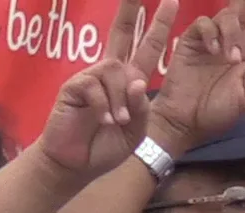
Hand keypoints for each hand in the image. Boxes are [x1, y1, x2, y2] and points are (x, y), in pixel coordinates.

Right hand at [33, 0, 176, 187]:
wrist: (77, 164)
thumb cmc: (107, 146)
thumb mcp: (137, 130)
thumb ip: (142, 107)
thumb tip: (138, 80)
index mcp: (130, 81)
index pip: (146, 47)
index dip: (157, 26)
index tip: (170, 2)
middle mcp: (111, 73)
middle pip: (122, 34)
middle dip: (131, 12)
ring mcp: (91, 77)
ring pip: (115, 71)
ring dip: (121, 99)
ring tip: (119, 122)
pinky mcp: (74, 86)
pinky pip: (95, 86)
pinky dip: (104, 106)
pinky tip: (104, 121)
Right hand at [150, 0, 244, 150]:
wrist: (186, 121)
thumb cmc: (218, 112)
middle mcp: (235, 41)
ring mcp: (213, 39)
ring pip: (227, 16)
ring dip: (231, 32)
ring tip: (229, 57)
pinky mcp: (192, 39)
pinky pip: (204, 24)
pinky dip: (210, 32)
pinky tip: (213, 50)